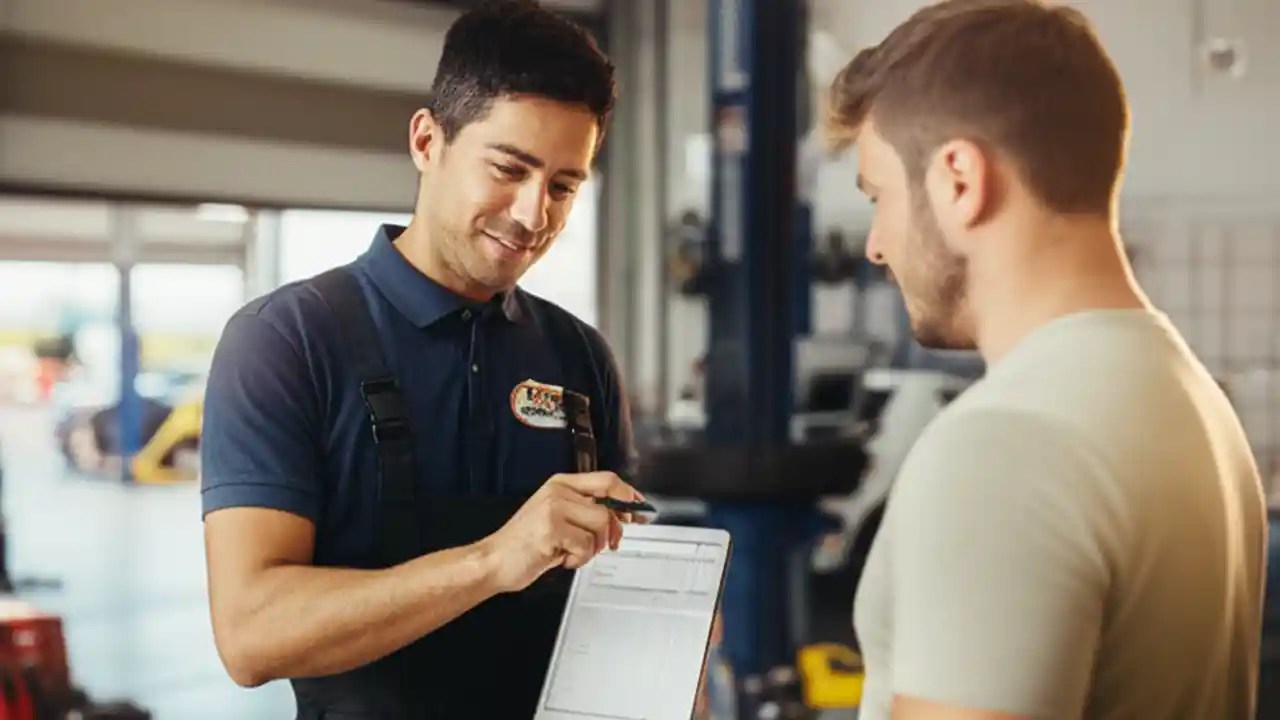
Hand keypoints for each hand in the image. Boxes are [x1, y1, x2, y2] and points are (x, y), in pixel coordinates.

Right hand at [481, 472, 644, 592]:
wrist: (494, 560)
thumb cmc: (525, 543)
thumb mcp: (556, 518)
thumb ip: (584, 511)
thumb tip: (621, 515)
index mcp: (560, 484)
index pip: (607, 480)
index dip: (629, 495)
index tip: (640, 509)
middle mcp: (558, 491)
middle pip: (609, 504)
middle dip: (615, 528)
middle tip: (610, 543)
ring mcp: (554, 508)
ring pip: (601, 525)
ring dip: (593, 548)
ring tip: (573, 553)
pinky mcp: (552, 529)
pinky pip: (586, 545)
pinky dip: (579, 558)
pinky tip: (563, 559)